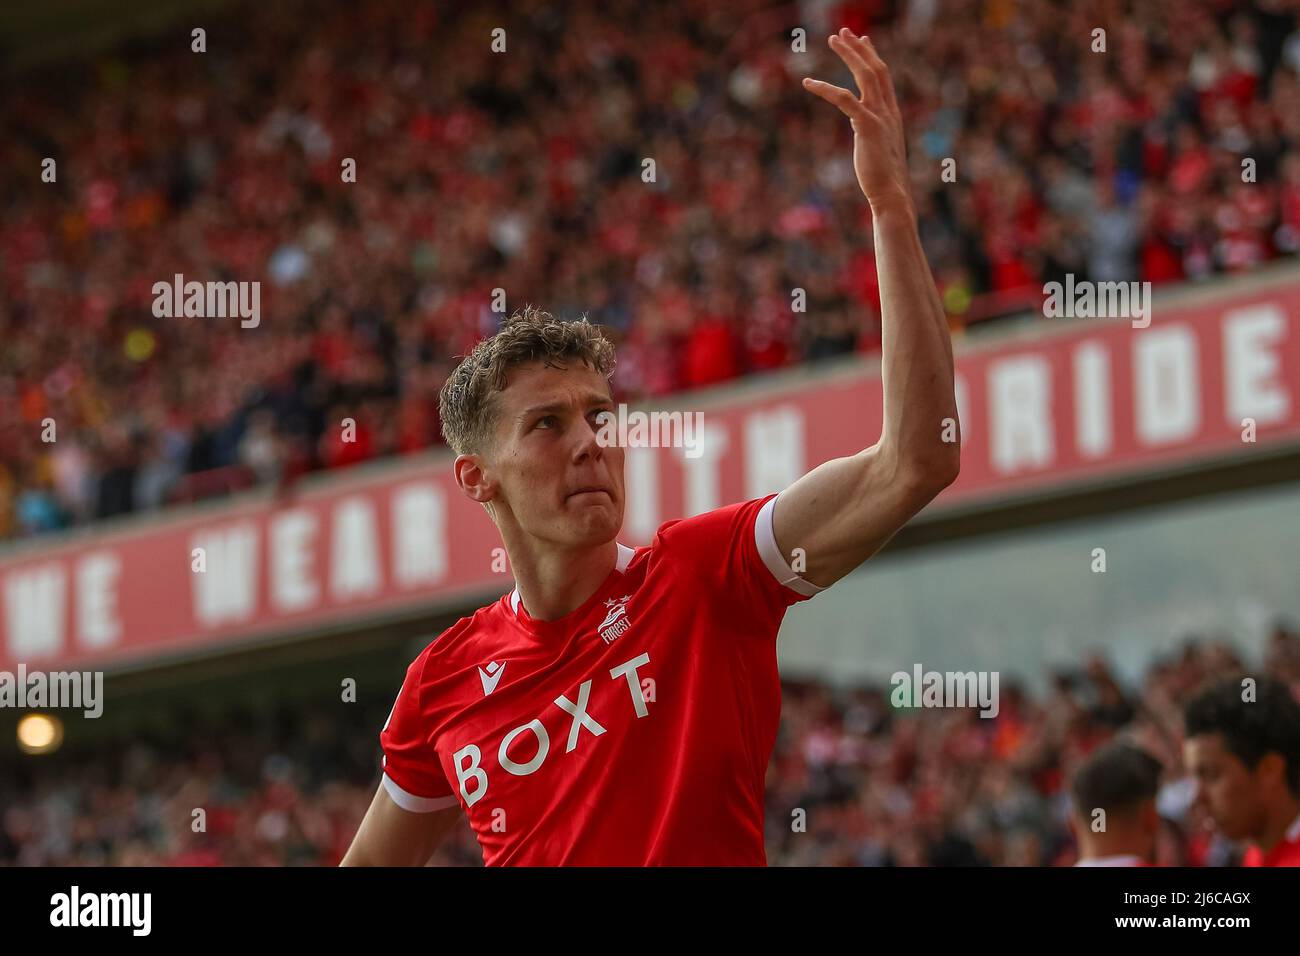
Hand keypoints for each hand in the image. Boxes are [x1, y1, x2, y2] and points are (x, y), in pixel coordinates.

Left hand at [803, 28, 909, 210]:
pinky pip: (844, 98)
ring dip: (848, 54)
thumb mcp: (878, 149)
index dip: (872, 57)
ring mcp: (879, 116)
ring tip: (833, 39)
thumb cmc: (883, 179)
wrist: (891, 193)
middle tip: (843, 32)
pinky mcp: (866, 126)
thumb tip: (862, 128)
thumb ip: (871, 132)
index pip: (883, 78)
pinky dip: (825, 88)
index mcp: (891, 115)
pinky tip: (808, 82)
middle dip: (859, 48)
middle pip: (875, 69)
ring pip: (865, 75)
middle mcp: (888, 111)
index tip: (863, 40)